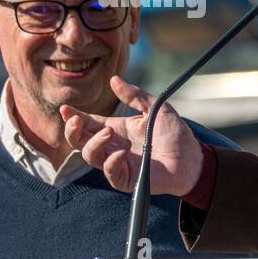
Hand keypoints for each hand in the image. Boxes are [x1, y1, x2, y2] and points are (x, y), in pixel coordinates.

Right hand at [61, 75, 202, 195]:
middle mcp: (112, 146)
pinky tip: (122, 151)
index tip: (65, 108)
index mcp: (116, 129)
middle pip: (80, 140)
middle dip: (72, 130)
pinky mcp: (126, 178)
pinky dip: (112, 160)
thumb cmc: (175, 133)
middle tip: (75, 120)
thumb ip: (135, 95)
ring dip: (94, 143)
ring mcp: (117, 163)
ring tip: (108, 132)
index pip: (88, 123)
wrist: (192, 157)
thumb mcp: (155, 107)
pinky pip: (109, 172)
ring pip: (89, 155)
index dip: (74, 117)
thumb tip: (114, 79)